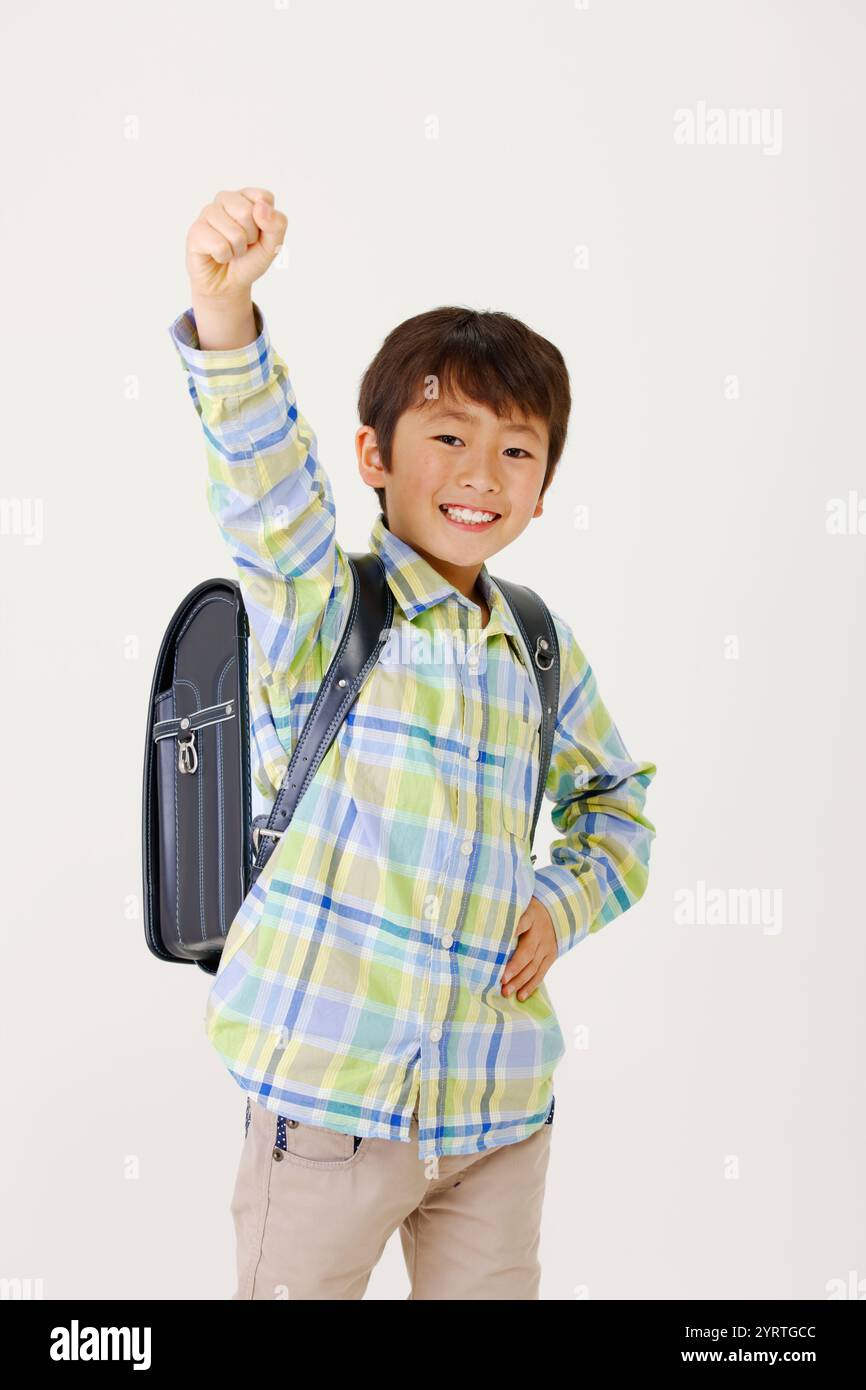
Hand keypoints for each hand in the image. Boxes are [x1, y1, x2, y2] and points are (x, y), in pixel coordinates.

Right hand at [186, 187, 286, 301]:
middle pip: (247, 213)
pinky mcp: (196, 230)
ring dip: (237, 250)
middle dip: (251, 238)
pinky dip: (224, 257)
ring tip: (230, 250)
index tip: (259, 233)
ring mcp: (208, 212)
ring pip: (234, 233)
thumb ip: (277, 224)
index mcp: (246, 197)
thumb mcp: (273, 245)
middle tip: (243, 245)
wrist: (228, 284)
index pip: (264, 198)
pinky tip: (217, 255)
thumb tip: (260, 206)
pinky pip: (220, 246)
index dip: (267, 224)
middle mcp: (225, 199)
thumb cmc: (249, 260)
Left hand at [500, 897, 556, 999]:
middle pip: (527, 951)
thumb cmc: (527, 911)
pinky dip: (531, 986)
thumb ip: (503, 913)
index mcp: (531, 915)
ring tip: (506, 992)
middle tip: (501, 980)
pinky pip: (541, 973)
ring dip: (520, 981)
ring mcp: (547, 945)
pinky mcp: (551, 956)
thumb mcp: (518, 905)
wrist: (556, 913)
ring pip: (534, 966)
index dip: (512, 933)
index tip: (498, 943)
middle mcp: (540, 931)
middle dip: (514, 967)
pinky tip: (520, 996)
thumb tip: (477, 924)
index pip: (522, 922)